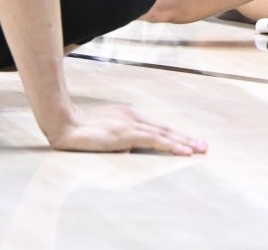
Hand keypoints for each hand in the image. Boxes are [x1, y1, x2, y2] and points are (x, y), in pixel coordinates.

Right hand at [45, 104, 206, 155]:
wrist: (64, 124)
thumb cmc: (79, 131)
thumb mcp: (104, 133)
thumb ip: (119, 139)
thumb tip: (131, 149)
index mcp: (128, 116)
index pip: (156, 127)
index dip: (173, 135)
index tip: (188, 141)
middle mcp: (133, 117)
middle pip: (164, 129)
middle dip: (185, 138)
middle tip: (203, 145)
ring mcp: (131, 124)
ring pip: (163, 134)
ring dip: (183, 143)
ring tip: (198, 150)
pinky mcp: (127, 133)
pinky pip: (154, 140)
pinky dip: (170, 145)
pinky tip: (182, 151)